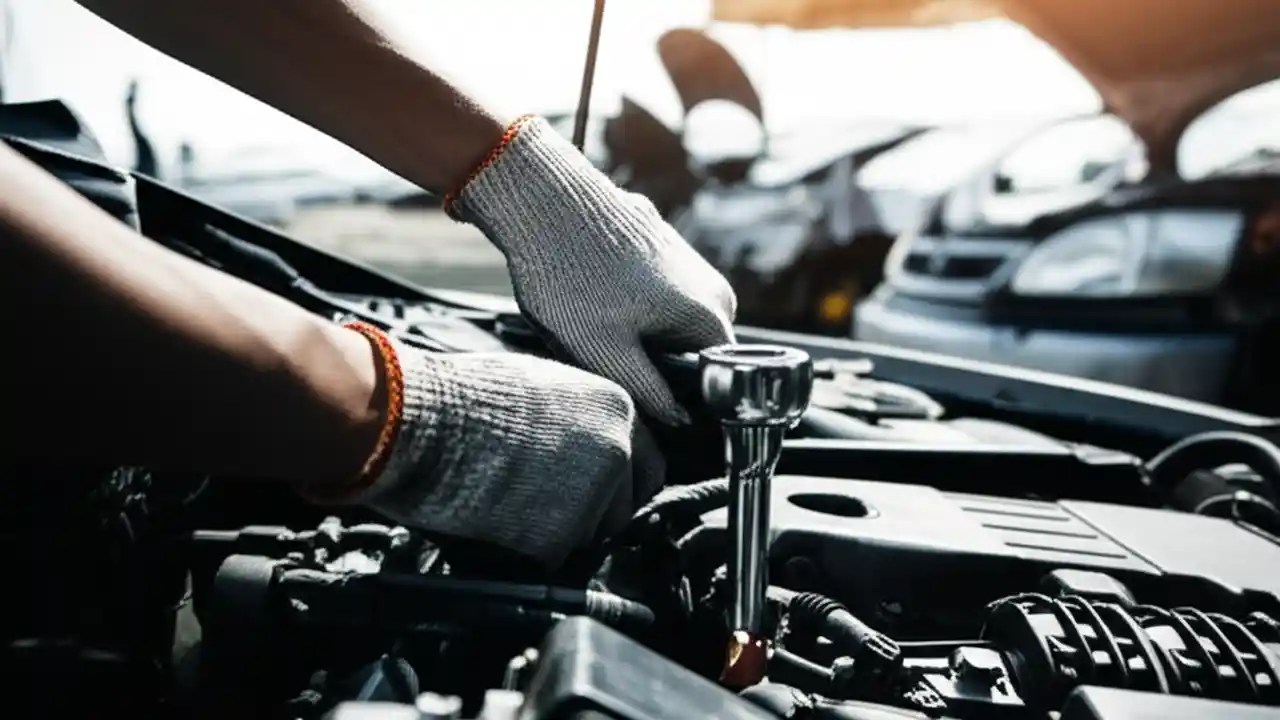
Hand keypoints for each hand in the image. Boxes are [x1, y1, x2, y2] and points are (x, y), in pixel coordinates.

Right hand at [353, 341, 663, 566]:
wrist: (424, 421)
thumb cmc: (467, 395)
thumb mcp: (543, 386)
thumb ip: (580, 417)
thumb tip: (586, 440)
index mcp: (616, 409)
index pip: (649, 466)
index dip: (623, 485)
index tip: (602, 494)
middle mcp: (617, 451)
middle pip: (625, 508)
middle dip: (594, 514)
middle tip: (548, 505)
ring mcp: (592, 495)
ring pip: (590, 534)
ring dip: (560, 530)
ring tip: (514, 501)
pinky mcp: (559, 534)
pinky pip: (554, 555)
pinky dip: (529, 547)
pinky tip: (500, 516)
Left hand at [451, 116, 736, 424]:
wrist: (544, 200)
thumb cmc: (573, 277)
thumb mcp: (605, 352)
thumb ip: (650, 392)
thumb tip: (679, 420)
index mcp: (711, 317)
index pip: (716, 380)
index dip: (683, 399)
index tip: (644, 397)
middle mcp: (712, 288)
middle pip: (690, 352)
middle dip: (652, 363)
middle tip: (605, 355)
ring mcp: (688, 262)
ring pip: (667, 322)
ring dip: (634, 333)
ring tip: (591, 322)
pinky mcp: (661, 245)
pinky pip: (652, 293)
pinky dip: (625, 303)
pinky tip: (587, 294)